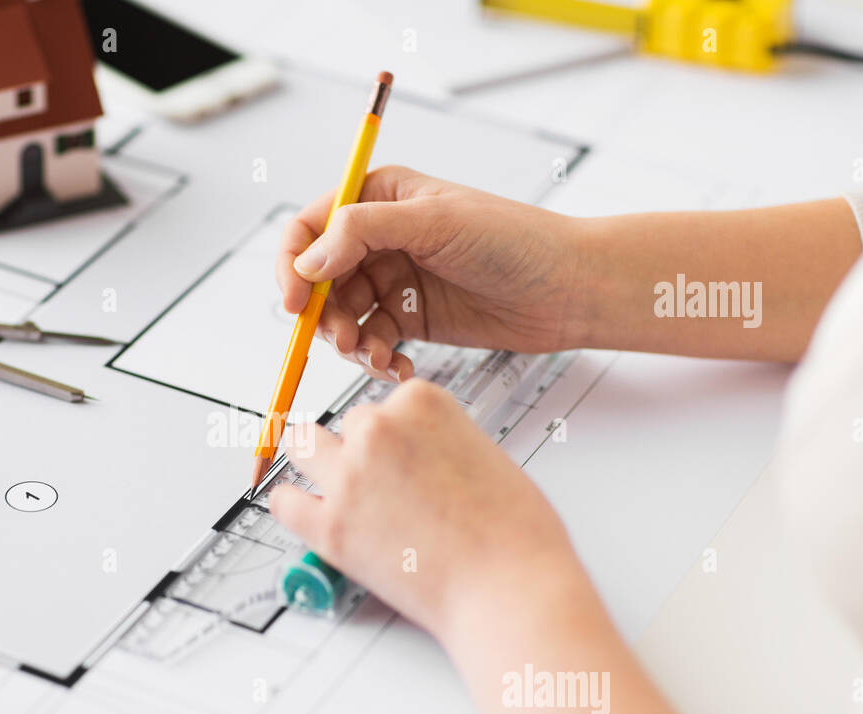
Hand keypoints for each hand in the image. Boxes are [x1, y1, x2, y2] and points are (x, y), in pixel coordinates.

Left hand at [268, 377, 581, 638]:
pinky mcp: (329, 528)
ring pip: (301, 446)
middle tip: (382, 486)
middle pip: (347, 425)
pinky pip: (283, 502)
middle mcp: (378, 429)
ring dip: (317, 464)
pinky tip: (313, 518)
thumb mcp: (486, 455)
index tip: (410, 463)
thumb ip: (441, 443)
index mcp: (421, 402)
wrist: (510, 588)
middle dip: (361, 451)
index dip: (400, 438)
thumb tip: (414, 456)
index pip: (389, 405)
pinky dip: (294, 508)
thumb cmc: (516, 532)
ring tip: (338, 491)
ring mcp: (348, 477)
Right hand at [275, 165, 587, 382]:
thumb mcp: (434, 222)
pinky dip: (376, 359)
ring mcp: (394, 280)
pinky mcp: (411, 318)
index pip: (310, 228)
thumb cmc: (514, 240)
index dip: (294, 265)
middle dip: (324, 315)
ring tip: (376, 358)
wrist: (568, 288)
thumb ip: (362, 232)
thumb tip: (306, 261)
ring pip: (343, 317)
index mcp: (379, 197)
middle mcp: (380, 238)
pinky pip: (372, 342)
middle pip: (319, 281)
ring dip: (350, 343)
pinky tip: (398, 367)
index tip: (295, 304)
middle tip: (345, 341)